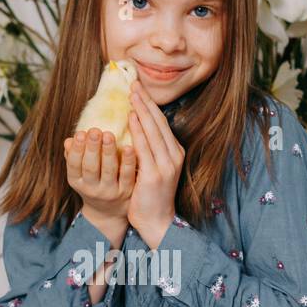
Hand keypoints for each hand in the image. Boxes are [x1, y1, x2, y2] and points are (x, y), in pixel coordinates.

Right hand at [63, 126, 135, 222]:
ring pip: (109, 170)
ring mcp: (110, 192)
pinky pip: (127, 175)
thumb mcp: (79, 175)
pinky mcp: (126, 192)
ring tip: (109, 135)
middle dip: (92, 148)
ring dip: (108, 152)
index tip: (80, 133)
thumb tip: (68, 141)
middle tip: (95, 131)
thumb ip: (73, 157)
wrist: (109, 212)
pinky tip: (129, 147)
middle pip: (91, 168)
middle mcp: (92, 189)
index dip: (76, 150)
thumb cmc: (93, 184)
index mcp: (77, 182)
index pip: (74, 165)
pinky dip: (128, 161)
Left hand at [126, 80, 183, 247]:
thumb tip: (136, 130)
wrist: (158, 222)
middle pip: (159, 122)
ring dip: (141, 110)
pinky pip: (145, 147)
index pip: (162, 123)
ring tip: (131, 94)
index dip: (150, 105)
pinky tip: (131, 117)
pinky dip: (138, 130)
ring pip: (153, 131)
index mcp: (175, 153)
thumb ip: (150, 151)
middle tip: (134, 84)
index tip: (139, 90)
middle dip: (146, 102)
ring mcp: (166, 165)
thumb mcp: (155, 169)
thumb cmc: (152, 196)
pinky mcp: (155, 174)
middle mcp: (174, 156)